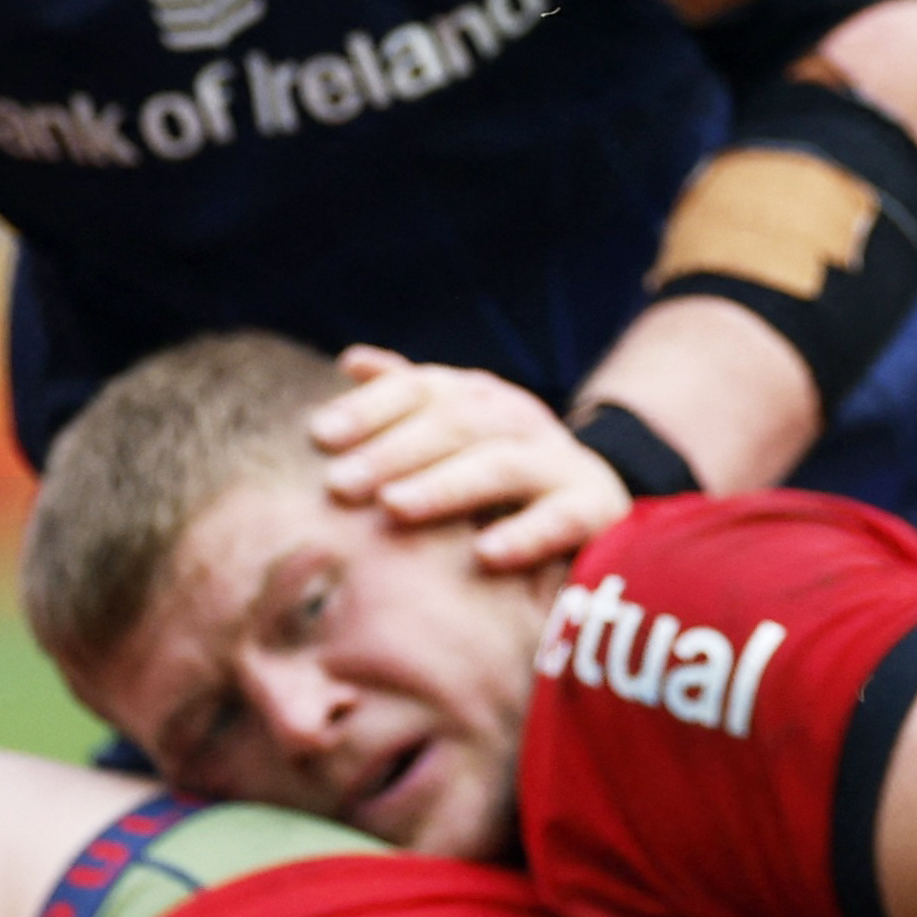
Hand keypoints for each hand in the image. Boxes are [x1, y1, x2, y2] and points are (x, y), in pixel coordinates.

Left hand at [309, 348, 630, 571]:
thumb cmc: (498, 469)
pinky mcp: (595, 507)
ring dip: (446, 485)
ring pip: (503, 465)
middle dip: (395, 450)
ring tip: (394, 507)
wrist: (596, 500)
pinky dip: (525, 534)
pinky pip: (562, 518)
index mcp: (478, 397)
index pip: (421, 388)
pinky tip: (484, 554)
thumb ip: (405, 397)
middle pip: (457, 422)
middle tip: (340, 483)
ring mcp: (560, 461)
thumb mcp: (456, 430)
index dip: (371, 407)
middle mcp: (519, 419)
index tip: (319, 435)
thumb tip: (351, 361)